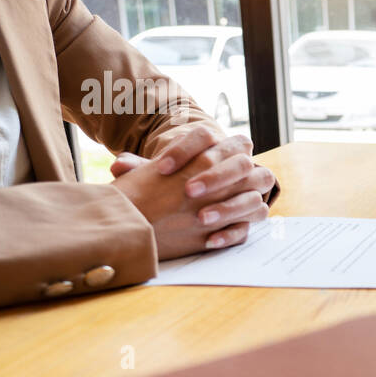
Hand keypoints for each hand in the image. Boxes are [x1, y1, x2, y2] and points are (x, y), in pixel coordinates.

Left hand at [110, 127, 275, 250]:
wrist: (198, 196)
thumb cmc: (175, 181)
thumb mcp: (159, 175)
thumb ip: (141, 169)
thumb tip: (118, 166)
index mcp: (214, 144)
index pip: (205, 136)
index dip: (184, 150)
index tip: (161, 169)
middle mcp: (239, 161)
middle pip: (240, 160)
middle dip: (215, 176)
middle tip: (189, 192)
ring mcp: (251, 186)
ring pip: (257, 187)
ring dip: (230, 203)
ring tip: (202, 218)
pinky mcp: (252, 211)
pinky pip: (255, 218)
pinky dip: (234, 229)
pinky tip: (210, 240)